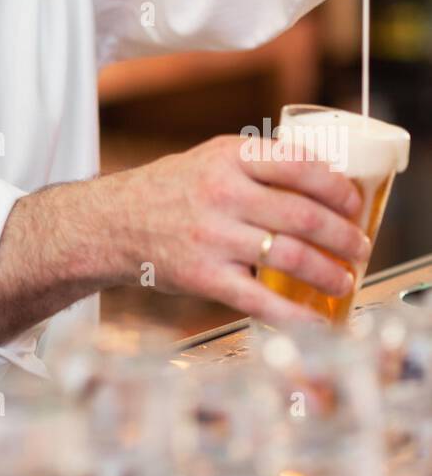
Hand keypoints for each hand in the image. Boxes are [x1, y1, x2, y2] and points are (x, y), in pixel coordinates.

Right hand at [117, 134, 370, 325]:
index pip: (298, 165)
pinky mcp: (206, 277)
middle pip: (302, 215)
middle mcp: (223, 194)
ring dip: (329, 273)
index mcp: (229, 158)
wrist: (114, 223)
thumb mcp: (211, 159)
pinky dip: (295, 313)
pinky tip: (315, 318)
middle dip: (342, 235)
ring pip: (290, 256)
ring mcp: (214, 237)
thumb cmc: (169, 190)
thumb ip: (258, 167)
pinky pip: (261, 299)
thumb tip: (323, 184)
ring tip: (344, 281)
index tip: (353, 202)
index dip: (335, 187)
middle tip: (360, 246)